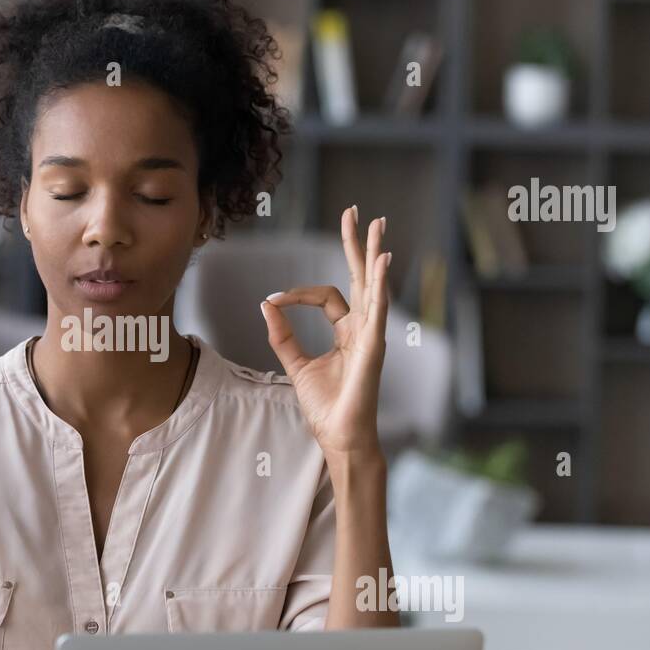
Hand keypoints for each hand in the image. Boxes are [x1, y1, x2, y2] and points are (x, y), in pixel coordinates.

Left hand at [259, 205, 390, 456]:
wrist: (339, 437)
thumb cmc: (325, 407)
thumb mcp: (296, 365)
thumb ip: (282, 335)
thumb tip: (266, 304)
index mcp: (347, 332)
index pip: (327, 297)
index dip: (297, 295)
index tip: (273, 300)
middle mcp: (363, 328)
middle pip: (360, 277)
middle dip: (357, 245)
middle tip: (356, 212)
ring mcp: (372, 335)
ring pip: (373, 285)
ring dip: (374, 253)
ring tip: (376, 223)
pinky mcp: (374, 346)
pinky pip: (378, 309)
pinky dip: (380, 284)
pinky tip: (382, 260)